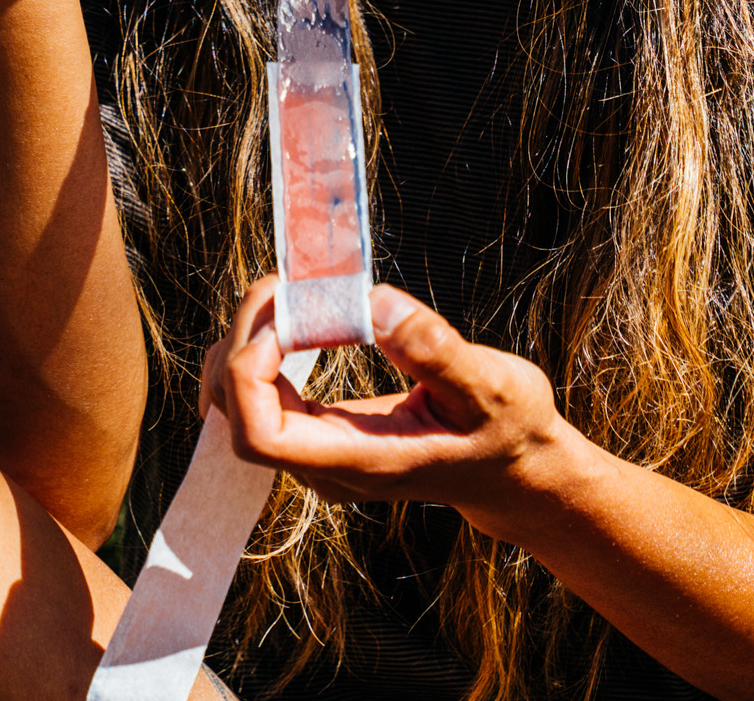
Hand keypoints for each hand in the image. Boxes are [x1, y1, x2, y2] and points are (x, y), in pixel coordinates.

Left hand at [201, 278, 570, 539]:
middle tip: (287, 283)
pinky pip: (261, 397)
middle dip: (244, 338)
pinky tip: (294, 318)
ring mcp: (321, 453)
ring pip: (238, 405)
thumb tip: (373, 303)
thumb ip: (435, 350)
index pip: (258, 437)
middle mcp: (327, 465)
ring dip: (246, 341)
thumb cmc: (508, 429)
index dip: (249, 369)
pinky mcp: (323, 433)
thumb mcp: (493, 385)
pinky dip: (261, 350)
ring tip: (290, 294)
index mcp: (360, 460)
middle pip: (236, 413)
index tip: (287, 312)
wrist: (516, 470)